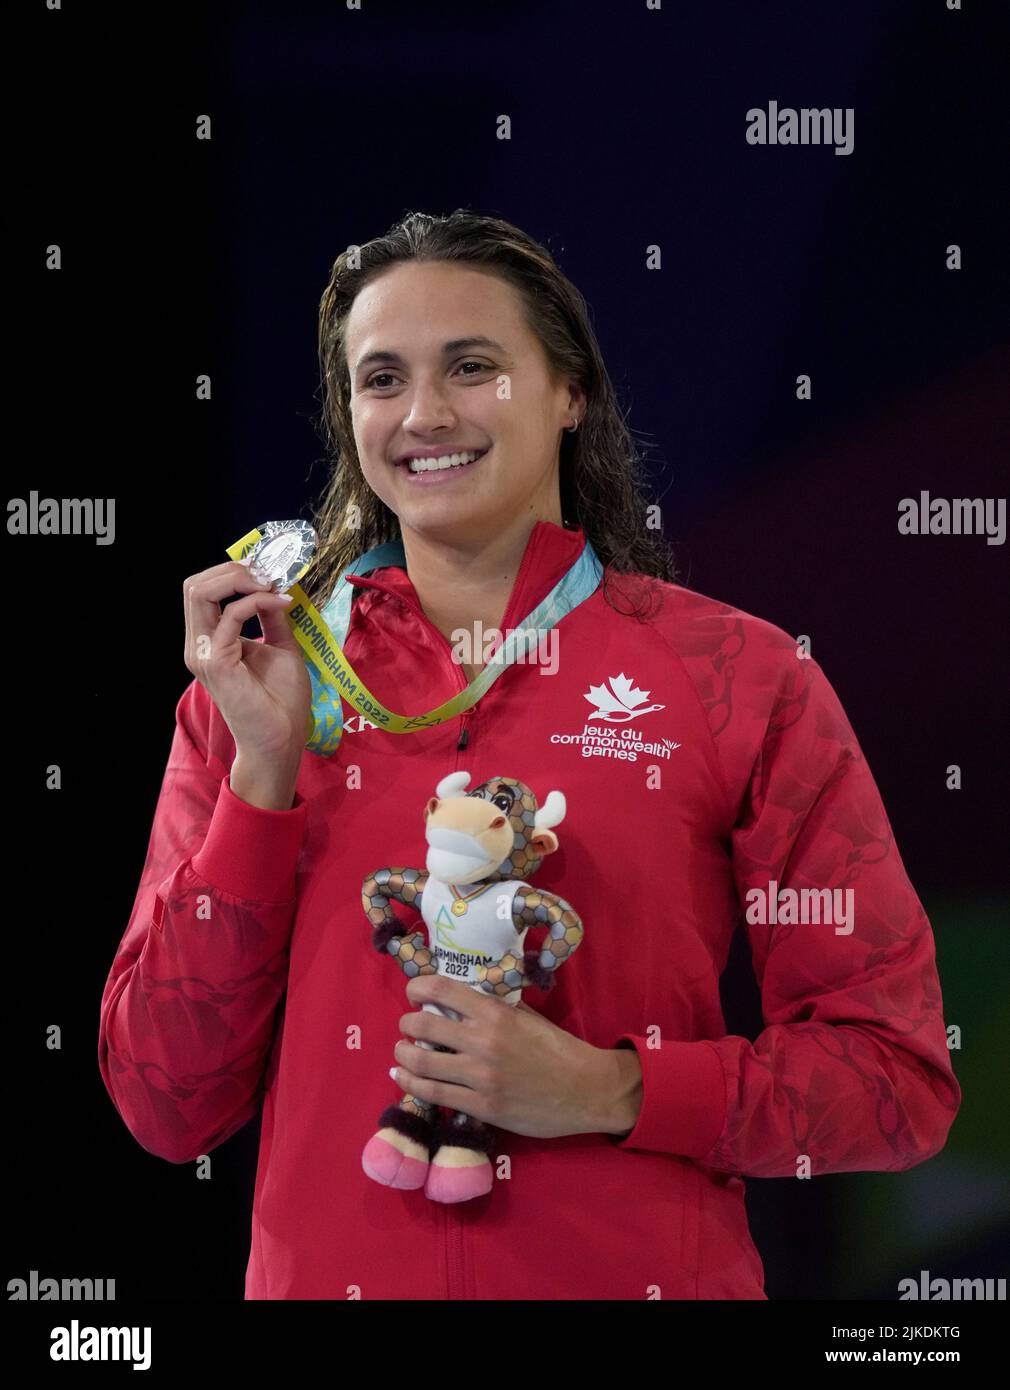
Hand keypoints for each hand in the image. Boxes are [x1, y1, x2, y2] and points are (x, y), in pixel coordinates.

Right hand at [183, 560, 311, 759]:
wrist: (281, 738)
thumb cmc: (281, 700)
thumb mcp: (280, 646)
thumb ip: (271, 617)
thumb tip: (274, 588)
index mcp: (209, 640)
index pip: (202, 590)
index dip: (232, 572)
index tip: (268, 571)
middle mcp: (199, 644)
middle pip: (194, 585)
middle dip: (233, 569)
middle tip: (269, 573)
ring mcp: (203, 653)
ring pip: (200, 592)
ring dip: (240, 579)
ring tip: (272, 584)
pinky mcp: (215, 662)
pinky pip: (230, 615)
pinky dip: (256, 601)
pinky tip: (280, 603)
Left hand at [391, 974, 639, 1139]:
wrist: (586, 1090)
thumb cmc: (558, 1049)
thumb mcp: (527, 1017)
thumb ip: (495, 1009)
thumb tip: (461, 1002)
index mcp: (495, 1013)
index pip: (441, 990)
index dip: (418, 988)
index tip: (414, 993)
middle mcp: (483, 1041)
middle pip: (422, 1025)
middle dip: (407, 1023)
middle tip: (408, 1026)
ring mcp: (480, 1077)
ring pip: (421, 1063)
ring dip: (403, 1054)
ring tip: (402, 1051)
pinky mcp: (481, 1107)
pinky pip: (434, 1094)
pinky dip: (411, 1083)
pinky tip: (403, 1076)